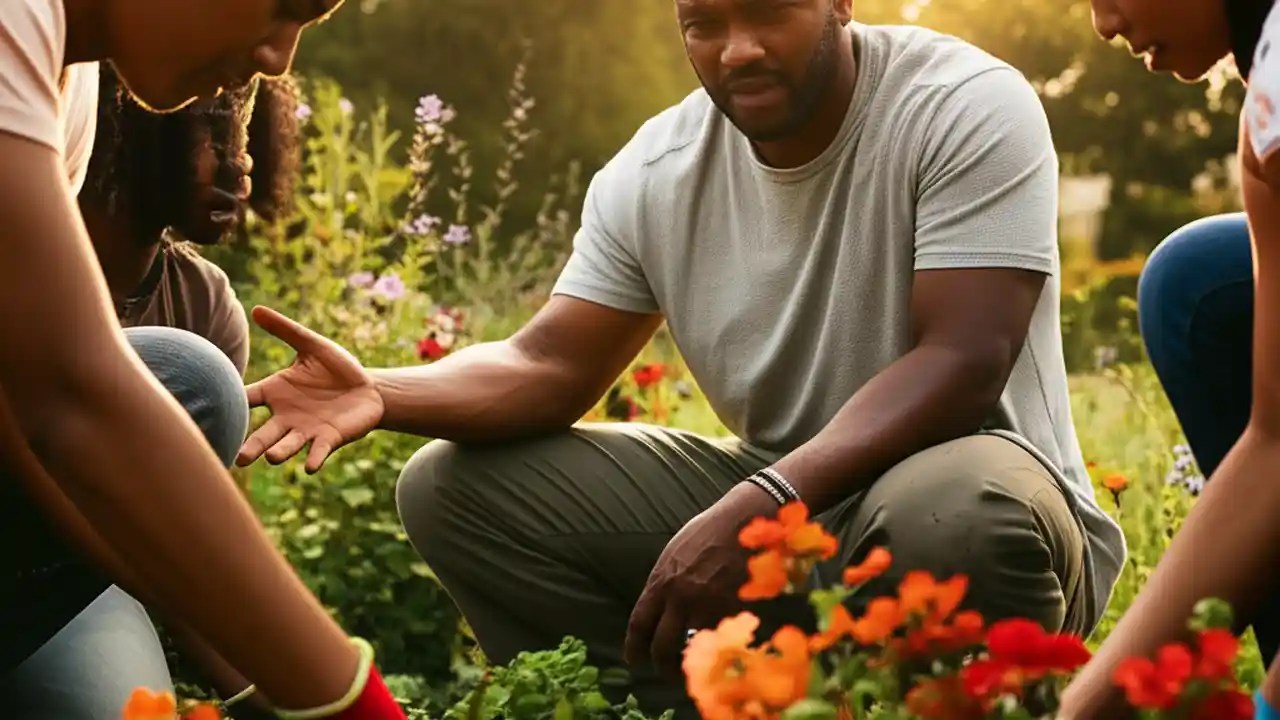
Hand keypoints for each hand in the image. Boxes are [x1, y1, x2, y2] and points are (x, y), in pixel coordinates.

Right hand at [235, 306, 383, 472]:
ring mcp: (306, 430)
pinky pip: (318, 452)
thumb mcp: (312, 345)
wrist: (368, 389)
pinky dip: (314, 459)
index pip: (246, 399)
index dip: (230, 405)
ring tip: (271, 458)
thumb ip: (286, 330)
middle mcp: (286, 416)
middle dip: (251, 446)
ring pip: (287, 446)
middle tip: (238, 459)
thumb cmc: (337, 368)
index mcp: (276, 392)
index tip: (208, 414)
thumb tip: (256, 308)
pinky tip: (310, 467)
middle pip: (263, 434)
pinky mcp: (329, 439)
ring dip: (280, 453)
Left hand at [624, 482, 778, 677]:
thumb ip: (666, 581)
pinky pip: (722, 639)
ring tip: (697, 669)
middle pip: (662, 646)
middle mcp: (680, 596)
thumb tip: (660, 606)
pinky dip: (721, 649)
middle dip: (662, 666)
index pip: (639, 624)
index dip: (634, 647)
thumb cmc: (711, 529)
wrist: (746, 519)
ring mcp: (708, 605)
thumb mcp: (677, 552)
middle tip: (667, 674)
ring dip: (694, 664)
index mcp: (661, 580)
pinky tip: (723, 651)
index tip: (635, 660)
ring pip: (693, 650)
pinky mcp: (734, 610)